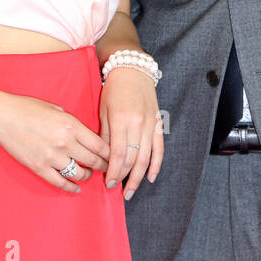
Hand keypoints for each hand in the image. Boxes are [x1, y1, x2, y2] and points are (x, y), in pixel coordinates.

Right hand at [0, 93, 110, 192]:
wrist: (3, 117)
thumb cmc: (28, 108)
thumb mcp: (57, 110)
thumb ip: (74, 125)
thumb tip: (87, 138)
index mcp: (72, 126)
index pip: (100, 145)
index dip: (110, 154)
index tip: (115, 157)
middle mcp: (65, 143)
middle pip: (93, 161)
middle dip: (103, 166)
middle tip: (108, 168)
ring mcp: (52, 157)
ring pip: (79, 174)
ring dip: (87, 176)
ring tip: (89, 174)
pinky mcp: (39, 168)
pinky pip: (60, 183)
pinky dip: (71, 188)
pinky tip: (76, 188)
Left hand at [100, 63, 163, 200]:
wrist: (133, 69)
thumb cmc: (114, 89)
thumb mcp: (103, 110)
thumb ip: (104, 135)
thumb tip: (102, 158)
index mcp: (121, 120)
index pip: (118, 153)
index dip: (113, 171)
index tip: (107, 183)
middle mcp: (138, 124)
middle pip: (133, 158)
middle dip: (124, 177)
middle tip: (116, 190)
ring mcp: (150, 124)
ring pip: (146, 157)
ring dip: (138, 177)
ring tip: (130, 190)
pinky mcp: (158, 124)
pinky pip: (159, 148)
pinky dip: (156, 165)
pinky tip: (150, 177)